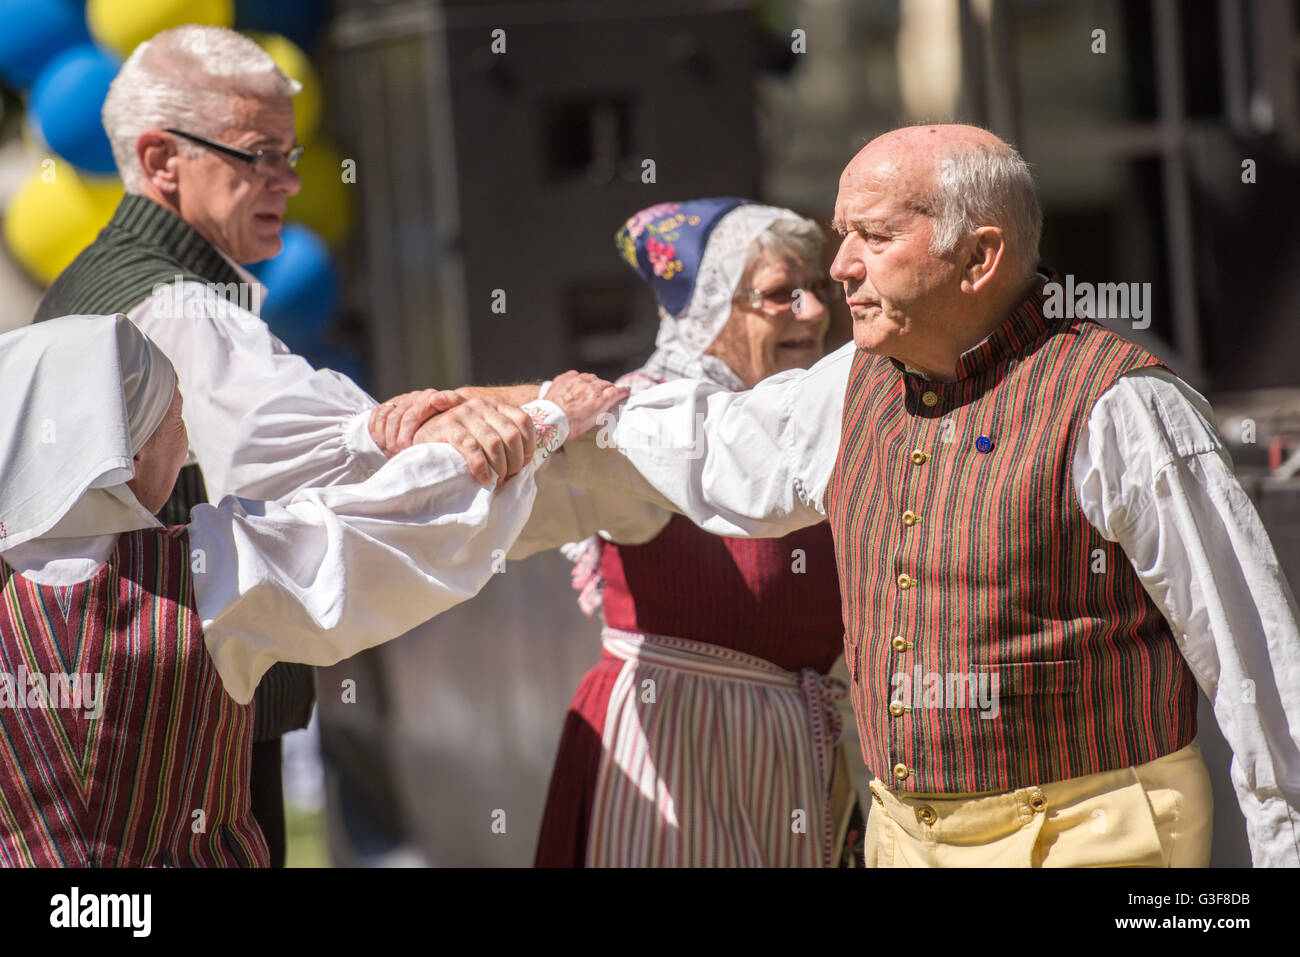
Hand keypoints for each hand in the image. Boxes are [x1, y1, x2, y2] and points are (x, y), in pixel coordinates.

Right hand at [370, 389, 465, 455]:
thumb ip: (451, 403)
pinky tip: (382, 441)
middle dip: (395, 440)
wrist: (445, 417)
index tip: (408, 449)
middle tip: (398, 454)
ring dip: (385, 437)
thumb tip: (437, 398)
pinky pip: (376, 415)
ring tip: (391, 451)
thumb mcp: (457, 413)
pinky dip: (376, 430)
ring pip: (384, 418)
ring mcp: (400, 401)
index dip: (406, 436)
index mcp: (427, 398)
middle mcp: (412, 397)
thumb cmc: (453, 421)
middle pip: (395, 420)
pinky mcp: (389, 406)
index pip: (410, 418)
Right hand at [411, 397, 535, 486]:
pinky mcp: (448, 427)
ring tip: (496, 481)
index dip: (528, 446)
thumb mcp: (483, 436)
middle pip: (511, 435)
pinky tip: (482, 478)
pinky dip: (481, 466)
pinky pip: (472, 447)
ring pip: (494, 443)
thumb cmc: (458, 445)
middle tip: (508, 477)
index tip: (525, 464)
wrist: (421, 443)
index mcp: (493, 405)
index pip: (523, 421)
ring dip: (499, 467)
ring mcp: (463, 414)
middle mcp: (479, 405)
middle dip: (514, 461)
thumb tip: (528, 460)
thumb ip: (502, 440)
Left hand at [546, 371, 628, 438]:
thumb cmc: (568, 426)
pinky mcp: (565, 378)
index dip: (621, 391)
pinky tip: (576, 387)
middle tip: (603, 394)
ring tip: (587, 391)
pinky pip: (576, 374)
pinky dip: (578, 380)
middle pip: (603, 383)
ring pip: (590, 377)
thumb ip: (604, 408)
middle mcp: (588, 387)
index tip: (625, 391)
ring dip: (592, 383)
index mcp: (597, 400)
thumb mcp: (592, 421)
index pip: (615, 391)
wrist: (548, 421)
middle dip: (605, 388)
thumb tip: (612, 401)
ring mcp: (576, 381)